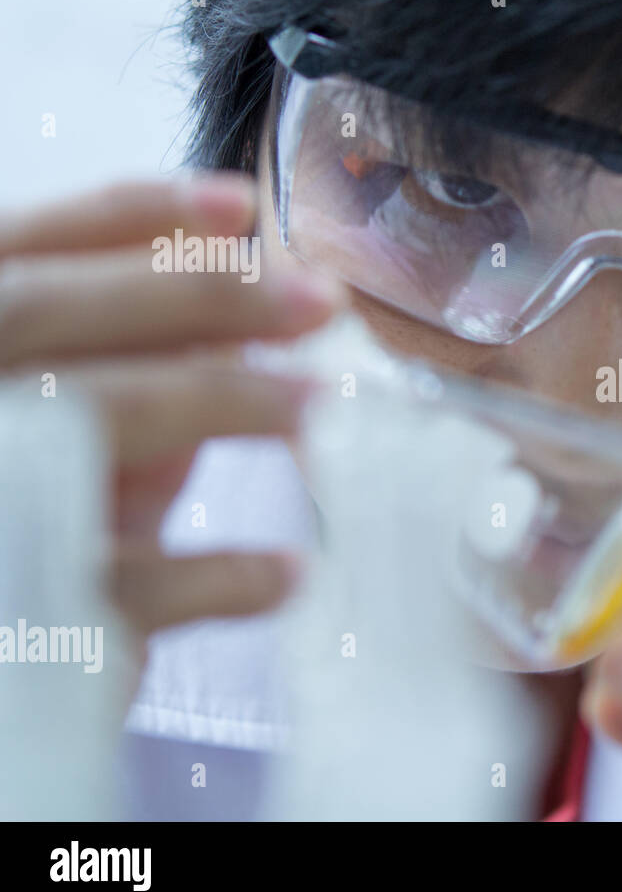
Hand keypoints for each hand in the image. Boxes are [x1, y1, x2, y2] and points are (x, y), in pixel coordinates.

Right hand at [0, 175, 343, 651]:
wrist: (7, 688)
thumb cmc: (27, 531)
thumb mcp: (55, 444)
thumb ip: (118, 384)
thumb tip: (232, 329)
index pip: (12, 252)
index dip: (122, 214)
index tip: (240, 203)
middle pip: (44, 314)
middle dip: (194, 292)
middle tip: (318, 299)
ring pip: (83, 419)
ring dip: (223, 399)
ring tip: (319, 402)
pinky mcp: (16, 616)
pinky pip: (123, 583)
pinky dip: (220, 575)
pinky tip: (287, 573)